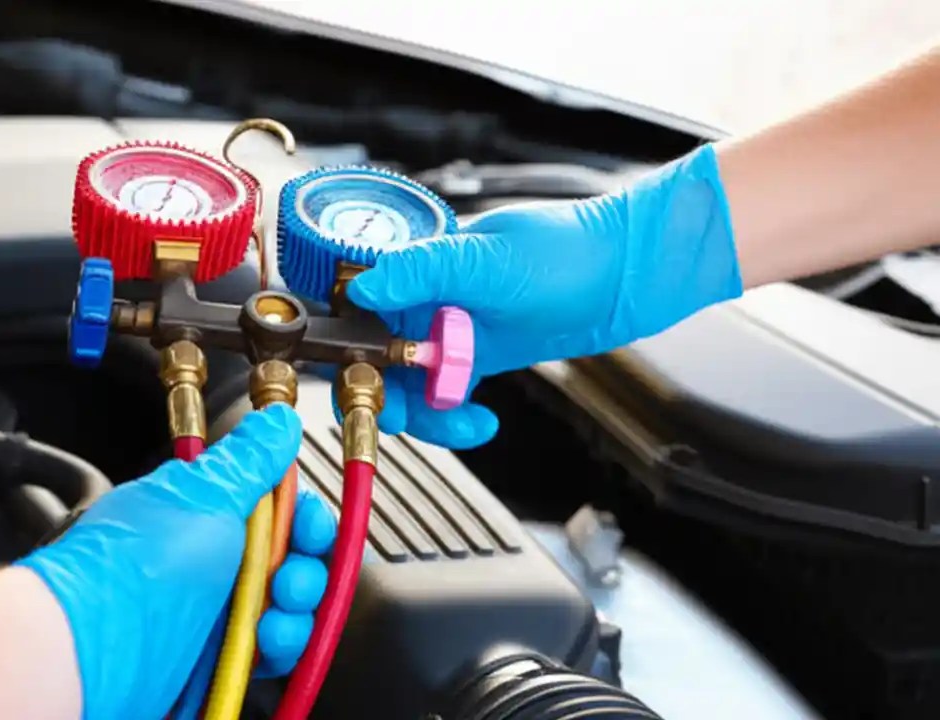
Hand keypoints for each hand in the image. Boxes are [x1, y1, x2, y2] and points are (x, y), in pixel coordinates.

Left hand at [16, 405, 332, 719]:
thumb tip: (278, 420)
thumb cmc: (134, 568)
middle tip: (290, 575)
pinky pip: (268, 652)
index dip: (303, 515)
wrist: (90, 650)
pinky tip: (267, 641)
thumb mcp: (205, 495)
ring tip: (276, 613)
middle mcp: (209, 560)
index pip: (276, 506)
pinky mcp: (213, 661)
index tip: (309, 524)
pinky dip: (279, 647)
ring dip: (297, 610)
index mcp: (204, 512)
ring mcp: (211, 612)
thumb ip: (252, 458)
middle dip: (305, 564)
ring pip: (284, 607)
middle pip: (288, 558)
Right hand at [347, 144, 742, 449]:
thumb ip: (423, 271)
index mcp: (416, 264)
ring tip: (461, 423)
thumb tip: (364, 285)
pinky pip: (442, 395)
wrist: (627, 277)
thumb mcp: (489, 261)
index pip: (354, 307)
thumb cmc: (568, 253)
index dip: (345, 348)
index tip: (358, 379)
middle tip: (401, 417)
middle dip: (383, 394)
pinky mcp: (472, 355)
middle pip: (373, 356)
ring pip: (407, 385)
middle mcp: (424, 297)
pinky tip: (479, 421)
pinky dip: (453, 417)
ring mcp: (448, 329)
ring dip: (424, 414)